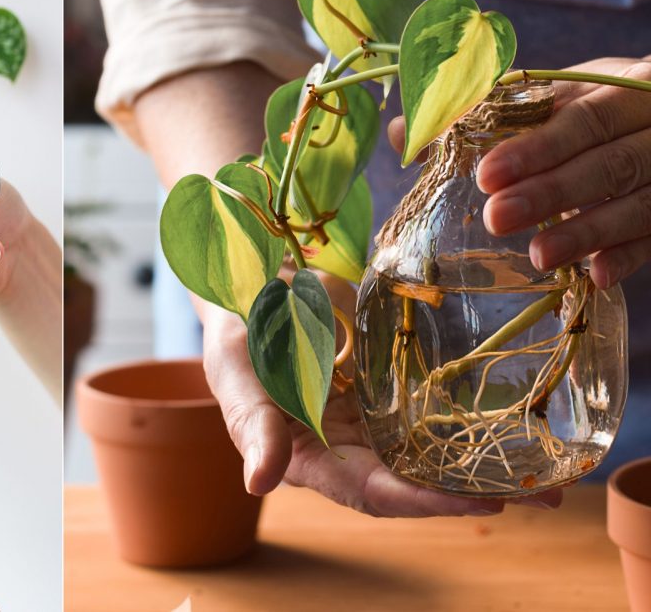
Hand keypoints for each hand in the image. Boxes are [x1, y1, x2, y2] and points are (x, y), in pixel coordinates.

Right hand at [202, 271, 561, 516]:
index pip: (370, 491)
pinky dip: (475, 420)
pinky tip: (521, 421)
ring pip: (434, 452)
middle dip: (477, 493)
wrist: (252, 286)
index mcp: (309, 458)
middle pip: (416, 483)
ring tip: (555, 476)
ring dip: (488, 465)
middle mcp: (347, 448)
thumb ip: (252, 427)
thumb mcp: (234, 374)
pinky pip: (435, 409)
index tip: (482, 502)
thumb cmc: (234, 333)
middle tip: (546, 497)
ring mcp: (372, 420)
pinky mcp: (389, 388)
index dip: (424, 501)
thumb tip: (259, 483)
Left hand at [389, 57, 650, 288]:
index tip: (485, 175)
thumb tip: (402, 131)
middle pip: (608, 162)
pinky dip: (629, 256)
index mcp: (617, 88)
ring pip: (638, 203)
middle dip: (552, 192)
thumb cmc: (591, 109)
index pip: (579, 117)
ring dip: (588, 232)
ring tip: (539, 256)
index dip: (536, 148)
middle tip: (497, 218)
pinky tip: (596, 275)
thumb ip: (480, 114)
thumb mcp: (547, 100)